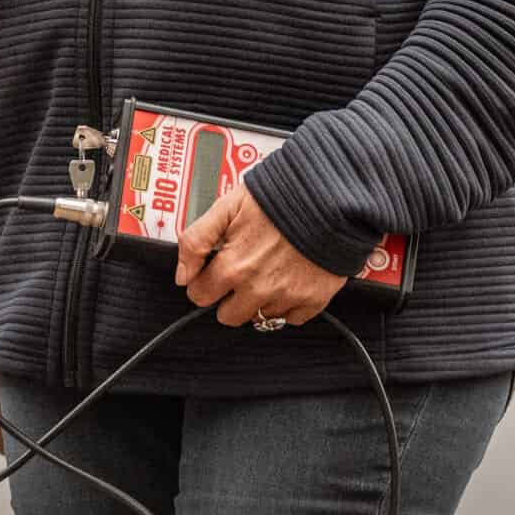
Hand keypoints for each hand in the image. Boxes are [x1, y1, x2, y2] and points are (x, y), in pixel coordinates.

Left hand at [173, 183, 346, 326]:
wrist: (331, 197)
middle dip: (230, 296)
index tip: (213, 271)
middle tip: (242, 272)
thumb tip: (182, 275)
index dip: (204, 281)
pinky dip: (288, 303)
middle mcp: (258, 289)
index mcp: (233, 267)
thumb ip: (196, 240)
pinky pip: (291, 318)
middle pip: (228, 316)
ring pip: (259, 317)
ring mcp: (287, 298)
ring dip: (259, 299)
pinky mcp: (313, 301)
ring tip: (270, 269)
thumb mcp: (228, 206)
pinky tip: (290, 277)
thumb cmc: (281, 197)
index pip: (200, 296)